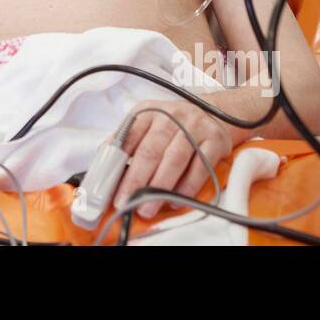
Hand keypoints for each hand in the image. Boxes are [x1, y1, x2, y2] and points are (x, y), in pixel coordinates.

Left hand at [112, 100, 232, 219]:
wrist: (217, 112)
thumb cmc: (175, 123)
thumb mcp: (148, 122)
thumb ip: (127, 140)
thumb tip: (102, 164)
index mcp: (149, 111)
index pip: (128, 136)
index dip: (116, 163)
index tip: (109, 186)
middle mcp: (171, 116)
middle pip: (150, 150)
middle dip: (136, 180)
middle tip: (126, 202)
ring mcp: (195, 127)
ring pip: (174, 160)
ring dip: (159, 187)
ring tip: (147, 207)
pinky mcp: (215, 141)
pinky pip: (200, 167)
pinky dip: (186, 187)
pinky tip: (174, 200)